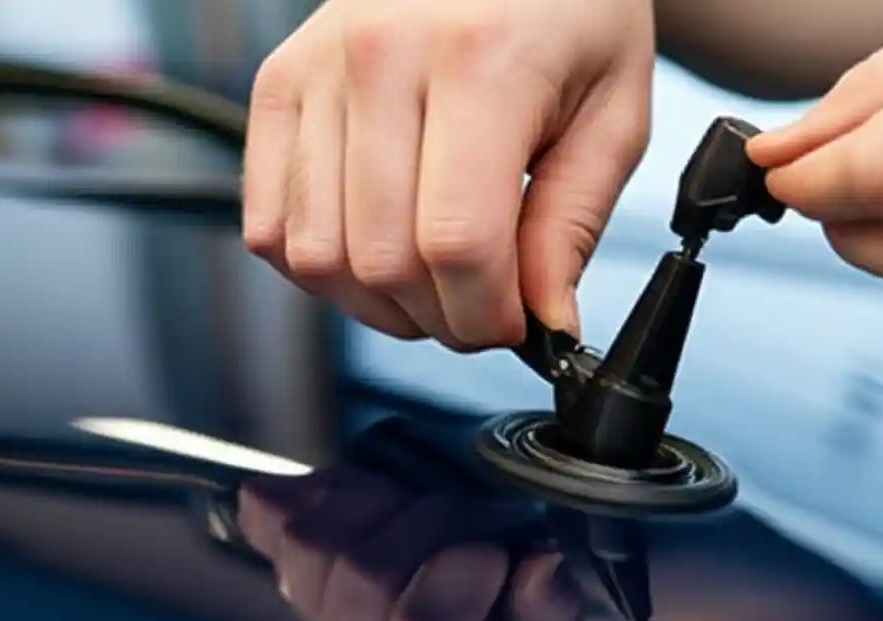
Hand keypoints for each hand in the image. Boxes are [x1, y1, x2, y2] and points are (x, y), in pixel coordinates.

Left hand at [237, 466, 584, 620]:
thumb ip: (550, 606)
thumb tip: (540, 566)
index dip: (460, 571)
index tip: (493, 550)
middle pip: (364, 572)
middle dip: (428, 520)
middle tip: (464, 511)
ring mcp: (318, 606)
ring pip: (312, 539)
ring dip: (371, 499)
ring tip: (412, 501)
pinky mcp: (293, 565)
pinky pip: (267, 519)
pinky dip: (299, 491)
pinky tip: (340, 489)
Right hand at [242, 0, 653, 347]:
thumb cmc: (571, 13)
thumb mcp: (614, 112)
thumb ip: (573, 222)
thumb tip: (545, 320)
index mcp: (478, 60)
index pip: (457, 243)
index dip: (488, 315)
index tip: (518, 326)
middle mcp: (379, 58)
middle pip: (383, 261)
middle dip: (442, 319)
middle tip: (484, 307)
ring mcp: (316, 70)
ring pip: (317, 256)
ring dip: (380, 304)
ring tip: (434, 281)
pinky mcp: (277, 85)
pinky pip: (268, 225)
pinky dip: (322, 267)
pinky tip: (379, 249)